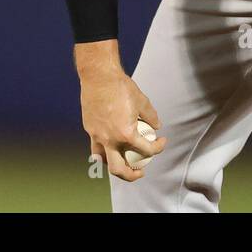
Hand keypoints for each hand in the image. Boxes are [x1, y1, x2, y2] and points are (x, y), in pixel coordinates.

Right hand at [76, 50, 165, 181]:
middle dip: (131, 175)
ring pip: (103, 161)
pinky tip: (112, 144)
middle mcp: (109, 139)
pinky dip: (104, 150)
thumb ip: (151, 116)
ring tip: (123, 163)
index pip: (146, 150)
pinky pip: (96, 146)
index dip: (158, 148)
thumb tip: (156, 126)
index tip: (161, 142)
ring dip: (114, 165)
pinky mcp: (89, 129)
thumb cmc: (120, 87)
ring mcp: (97, 136)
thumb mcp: (142, 101)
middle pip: (119, 169)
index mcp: (125, 134)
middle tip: (140, 171)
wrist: (99, 76)